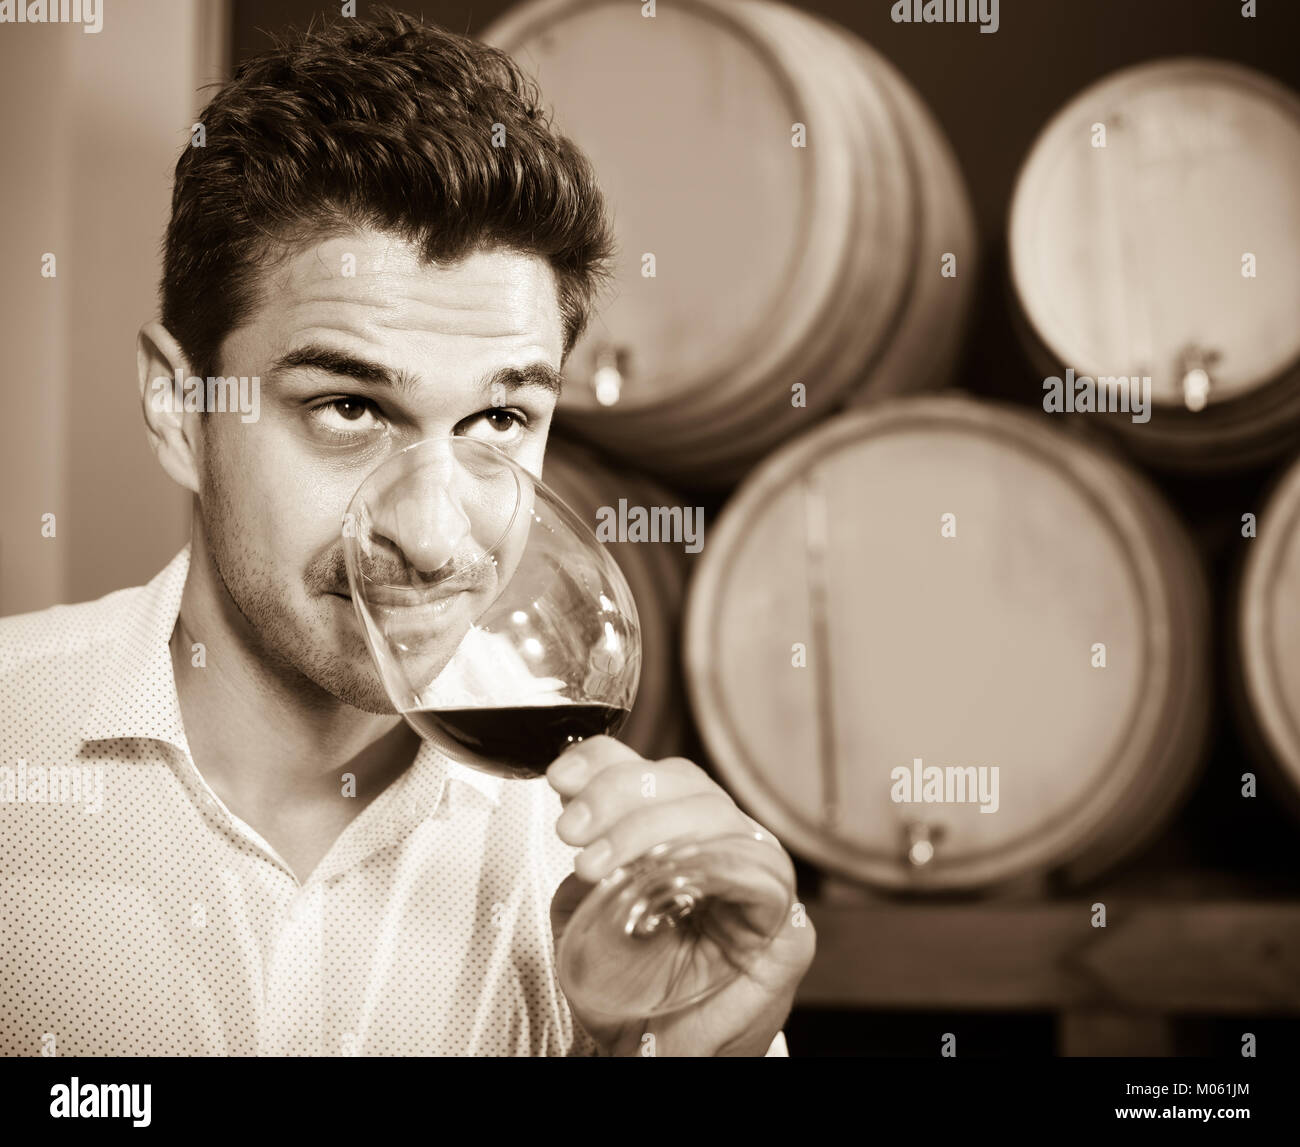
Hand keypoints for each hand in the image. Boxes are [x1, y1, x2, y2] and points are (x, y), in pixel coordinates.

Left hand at [547, 736, 815, 1056]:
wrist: (655, 1061)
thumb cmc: (629, 993)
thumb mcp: (585, 912)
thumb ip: (588, 858)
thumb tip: (574, 809)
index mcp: (678, 835)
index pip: (654, 772)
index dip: (607, 761)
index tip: (563, 777)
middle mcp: (722, 847)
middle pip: (686, 783)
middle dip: (620, 795)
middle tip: (573, 831)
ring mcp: (758, 881)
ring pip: (718, 816)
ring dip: (649, 828)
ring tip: (597, 865)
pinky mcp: (785, 926)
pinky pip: (760, 874)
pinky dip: (711, 864)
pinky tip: (666, 877)